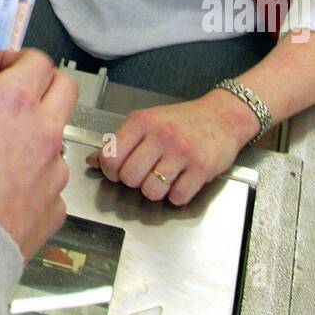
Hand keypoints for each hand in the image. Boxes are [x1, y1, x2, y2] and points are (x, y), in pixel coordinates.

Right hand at [0, 48, 77, 258]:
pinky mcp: (59, 202)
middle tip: (11, 97)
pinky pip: (51, 177)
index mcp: (15, 99)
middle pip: (65, 87)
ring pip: (58, 134)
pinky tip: (6, 190)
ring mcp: (57, 167)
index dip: (13, 59)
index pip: (37, 59)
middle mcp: (46, 128)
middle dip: (42, 84)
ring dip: (36, 132)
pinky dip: (34, 175)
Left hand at [86, 91, 255, 205]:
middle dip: (134, 182)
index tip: (119, 169)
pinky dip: (177, 195)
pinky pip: (177, 197)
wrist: (222, 116)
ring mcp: (182, 152)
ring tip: (164, 177)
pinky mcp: (201, 168)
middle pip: (129, 178)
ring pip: (151, 191)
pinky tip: (181, 181)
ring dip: (156, 191)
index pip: (110, 158)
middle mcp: (160, 135)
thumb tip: (93, 161)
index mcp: (141, 122)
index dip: (111, 171)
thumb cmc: (181, 121)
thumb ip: (120, 141)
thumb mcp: (147, 122)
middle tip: (145, 174)